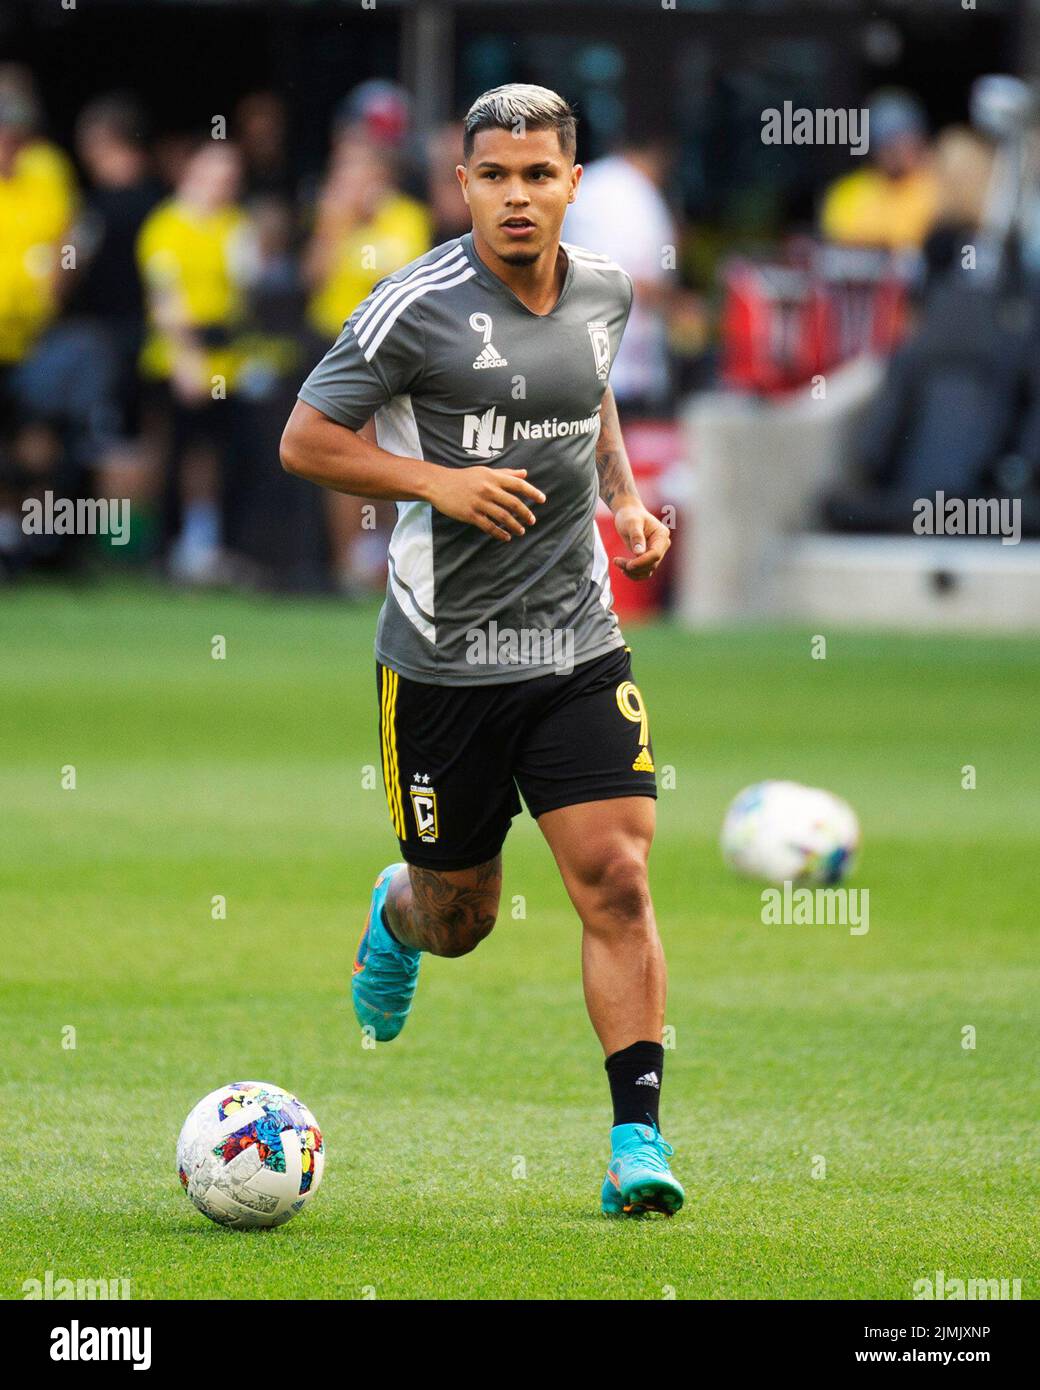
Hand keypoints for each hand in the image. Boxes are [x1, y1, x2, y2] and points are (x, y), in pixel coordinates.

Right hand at [427, 466, 545, 541]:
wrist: (439, 484)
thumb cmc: (464, 477)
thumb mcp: (485, 471)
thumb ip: (506, 473)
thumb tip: (524, 473)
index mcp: (493, 477)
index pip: (518, 485)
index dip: (532, 492)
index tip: (542, 500)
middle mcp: (488, 489)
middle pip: (513, 503)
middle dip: (526, 513)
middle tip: (532, 521)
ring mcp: (479, 503)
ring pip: (503, 517)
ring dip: (515, 526)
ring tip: (521, 531)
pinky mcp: (470, 515)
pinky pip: (489, 526)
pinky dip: (500, 533)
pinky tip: (506, 537)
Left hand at [612, 502, 670, 579]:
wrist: (628, 514)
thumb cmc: (630, 515)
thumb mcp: (632, 523)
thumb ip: (636, 537)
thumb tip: (639, 553)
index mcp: (661, 535)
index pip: (656, 554)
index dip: (642, 562)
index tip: (628, 565)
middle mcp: (662, 545)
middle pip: (652, 564)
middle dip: (634, 566)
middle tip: (616, 561)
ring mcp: (656, 552)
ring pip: (648, 570)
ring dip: (632, 572)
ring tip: (617, 562)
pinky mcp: (649, 558)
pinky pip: (644, 571)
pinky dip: (633, 573)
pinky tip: (622, 567)